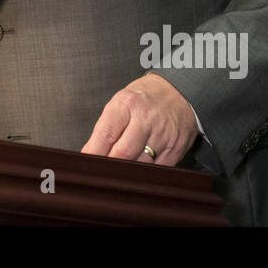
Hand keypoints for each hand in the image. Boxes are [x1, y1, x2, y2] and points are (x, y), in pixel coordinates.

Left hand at [81, 73, 197, 164]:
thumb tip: (90, 154)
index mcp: (127, 104)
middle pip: (123, 153)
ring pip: (140, 165)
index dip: (94, 153)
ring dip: (127, 173)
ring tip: (120, 173)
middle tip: (101, 174)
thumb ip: (106, 128)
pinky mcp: (175, 150)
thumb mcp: (121, 102)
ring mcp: (163, 136)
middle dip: (109, 167)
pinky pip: (157, 170)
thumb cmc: (146, 98)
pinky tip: (139, 170)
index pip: (105, 134)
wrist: (180, 93)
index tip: (87, 164)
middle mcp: (146, 119)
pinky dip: (145, 174)